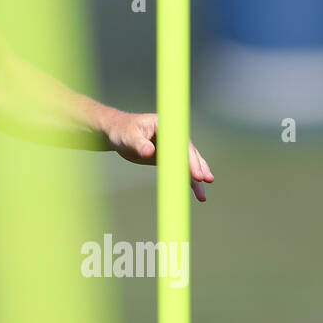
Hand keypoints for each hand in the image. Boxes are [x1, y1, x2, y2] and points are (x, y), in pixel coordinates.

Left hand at [99, 109, 213, 201]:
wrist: (115, 134)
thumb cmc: (121, 131)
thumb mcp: (128, 136)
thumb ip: (139, 143)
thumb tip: (150, 152)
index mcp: (166, 126)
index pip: (182, 143)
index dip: (190, 157)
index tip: (196, 173)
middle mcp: (173, 136)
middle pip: (189, 153)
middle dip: (198, 167)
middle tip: (206, 181)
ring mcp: (172, 147)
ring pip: (188, 163)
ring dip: (196, 178)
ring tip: (202, 196)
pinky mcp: (168, 157)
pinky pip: (180, 169)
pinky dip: (186, 180)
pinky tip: (195, 193)